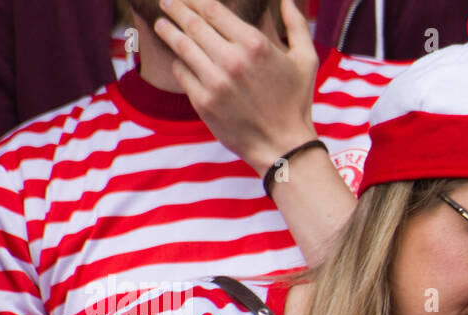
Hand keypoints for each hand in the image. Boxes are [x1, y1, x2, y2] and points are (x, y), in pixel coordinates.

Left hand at [154, 0, 319, 170]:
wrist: (284, 146)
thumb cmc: (296, 102)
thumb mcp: (306, 61)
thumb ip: (296, 26)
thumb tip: (287, 1)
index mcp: (255, 44)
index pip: (212, 10)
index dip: (195, 1)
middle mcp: (232, 60)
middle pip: (192, 23)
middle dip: (175, 9)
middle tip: (166, 3)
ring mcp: (215, 81)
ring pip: (181, 45)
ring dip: (167, 31)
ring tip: (161, 24)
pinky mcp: (203, 102)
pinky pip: (181, 73)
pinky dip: (179, 64)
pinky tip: (180, 60)